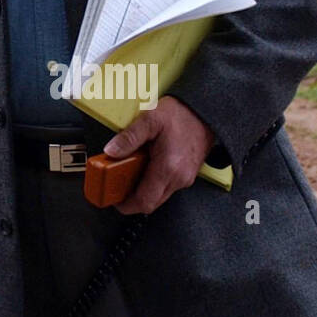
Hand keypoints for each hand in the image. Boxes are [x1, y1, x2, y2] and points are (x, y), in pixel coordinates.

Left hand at [102, 95, 216, 214]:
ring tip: (131, 171)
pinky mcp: (187, 175)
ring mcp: (185, 178)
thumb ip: (129, 137)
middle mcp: (179, 178)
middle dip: (131, 197)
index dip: (125, 204)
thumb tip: (112, 151)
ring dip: (143, 189)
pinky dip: (153, 182)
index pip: (143, 201)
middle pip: (150, 203)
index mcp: (168, 168)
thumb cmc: (182, 114)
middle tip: (118, 183)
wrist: (204, 111)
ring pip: (158, 196)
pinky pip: (166, 187)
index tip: (113, 197)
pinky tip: (147, 166)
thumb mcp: (150, 119)